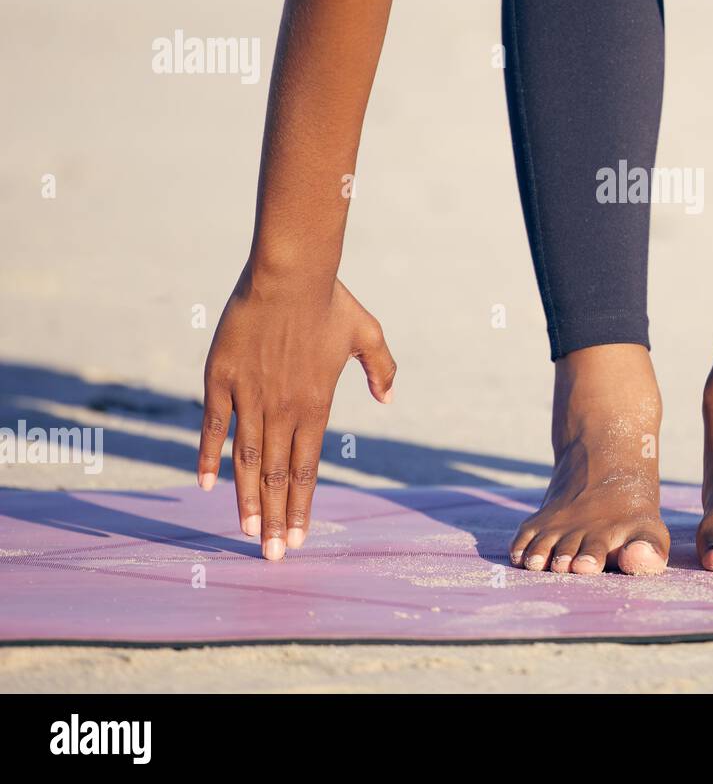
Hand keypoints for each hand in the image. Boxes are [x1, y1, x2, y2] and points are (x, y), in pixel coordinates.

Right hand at [198, 266, 395, 559]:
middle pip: (279, 476)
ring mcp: (249, 396)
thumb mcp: (368, 334)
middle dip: (277, 520)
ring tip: (248, 534)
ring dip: (247, 500)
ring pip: (247, 461)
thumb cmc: (331, 301)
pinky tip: (205, 486)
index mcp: (316, 404)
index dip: (304, 506)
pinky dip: (207, 457)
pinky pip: (211, 427)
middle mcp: (283, 409)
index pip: (309, 469)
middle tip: (273, 557)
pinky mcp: (221, 380)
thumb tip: (389, 400)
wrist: (290, 273)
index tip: (302, 538)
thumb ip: (382, 370)